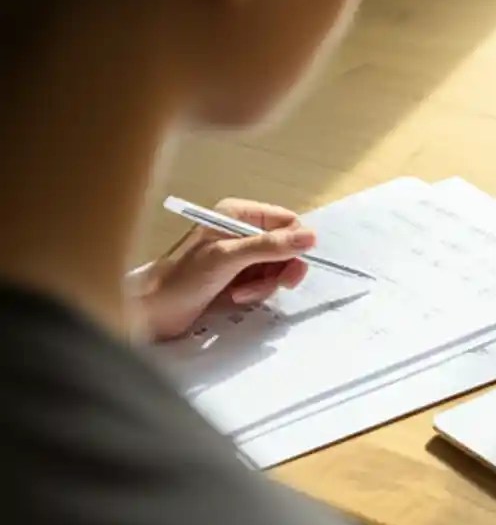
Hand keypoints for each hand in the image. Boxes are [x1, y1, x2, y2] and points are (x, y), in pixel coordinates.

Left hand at [136, 198, 315, 339]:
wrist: (156, 310)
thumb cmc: (182, 278)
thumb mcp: (228, 258)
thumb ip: (270, 247)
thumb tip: (310, 238)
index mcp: (237, 214)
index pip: (286, 221)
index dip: (294, 244)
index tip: (289, 265)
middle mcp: (241, 231)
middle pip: (286, 247)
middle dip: (281, 269)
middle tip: (277, 284)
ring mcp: (241, 255)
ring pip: (278, 268)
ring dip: (266, 284)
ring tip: (242, 292)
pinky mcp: (239, 276)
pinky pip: (266, 282)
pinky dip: (257, 293)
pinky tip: (236, 296)